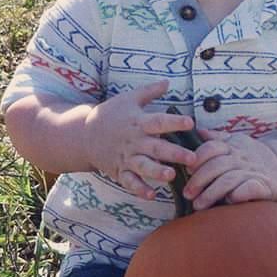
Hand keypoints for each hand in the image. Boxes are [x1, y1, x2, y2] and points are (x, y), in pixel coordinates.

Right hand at [82, 80, 195, 199]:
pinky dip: (139, 190)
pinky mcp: (119, 171)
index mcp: (138, 122)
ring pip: (143, 166)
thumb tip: (168, 81)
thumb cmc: (111, 114)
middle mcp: (134, 141)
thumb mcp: (128, 98)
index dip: (174, 122)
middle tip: (192, 158)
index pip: (158, 121)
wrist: (84, 134)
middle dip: (174, 153)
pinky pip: (130, 182)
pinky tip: (151, 195)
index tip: (190, 122)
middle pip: (156, 147)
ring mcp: (126, 157)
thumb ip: (149, 91)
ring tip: (171, 175)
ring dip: (157, 172)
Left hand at [182, 131, 276, 209]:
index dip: (198, 159)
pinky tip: (229, 201)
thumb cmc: (250, 157)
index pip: (211, 148)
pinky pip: (250, 189)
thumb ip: (216, 139)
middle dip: (199, 180)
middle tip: (187, 194)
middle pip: (217, 166)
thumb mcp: (236, 143)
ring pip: (229, 180)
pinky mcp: (265, 186)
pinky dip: (238, 194)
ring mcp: (253, 172)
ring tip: (198, 205)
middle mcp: (241, 158)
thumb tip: (198, 131)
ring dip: (212, 193)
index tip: (187, 171)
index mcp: (233, 146)